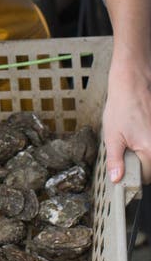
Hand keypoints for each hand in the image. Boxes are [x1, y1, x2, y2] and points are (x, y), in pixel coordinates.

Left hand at [103, 60, 150, 183]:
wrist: (133, 83)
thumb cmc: (122, 105)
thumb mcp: (112, 136)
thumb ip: (115, 160)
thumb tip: (116, 178)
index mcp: (150, 150)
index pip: (146, 177)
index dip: (132, 175)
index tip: (124, 170)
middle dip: (139, 163)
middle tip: (127, 148)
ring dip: (144, 152)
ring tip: (133, 136)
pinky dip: (147, 142)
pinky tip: (139, 130)